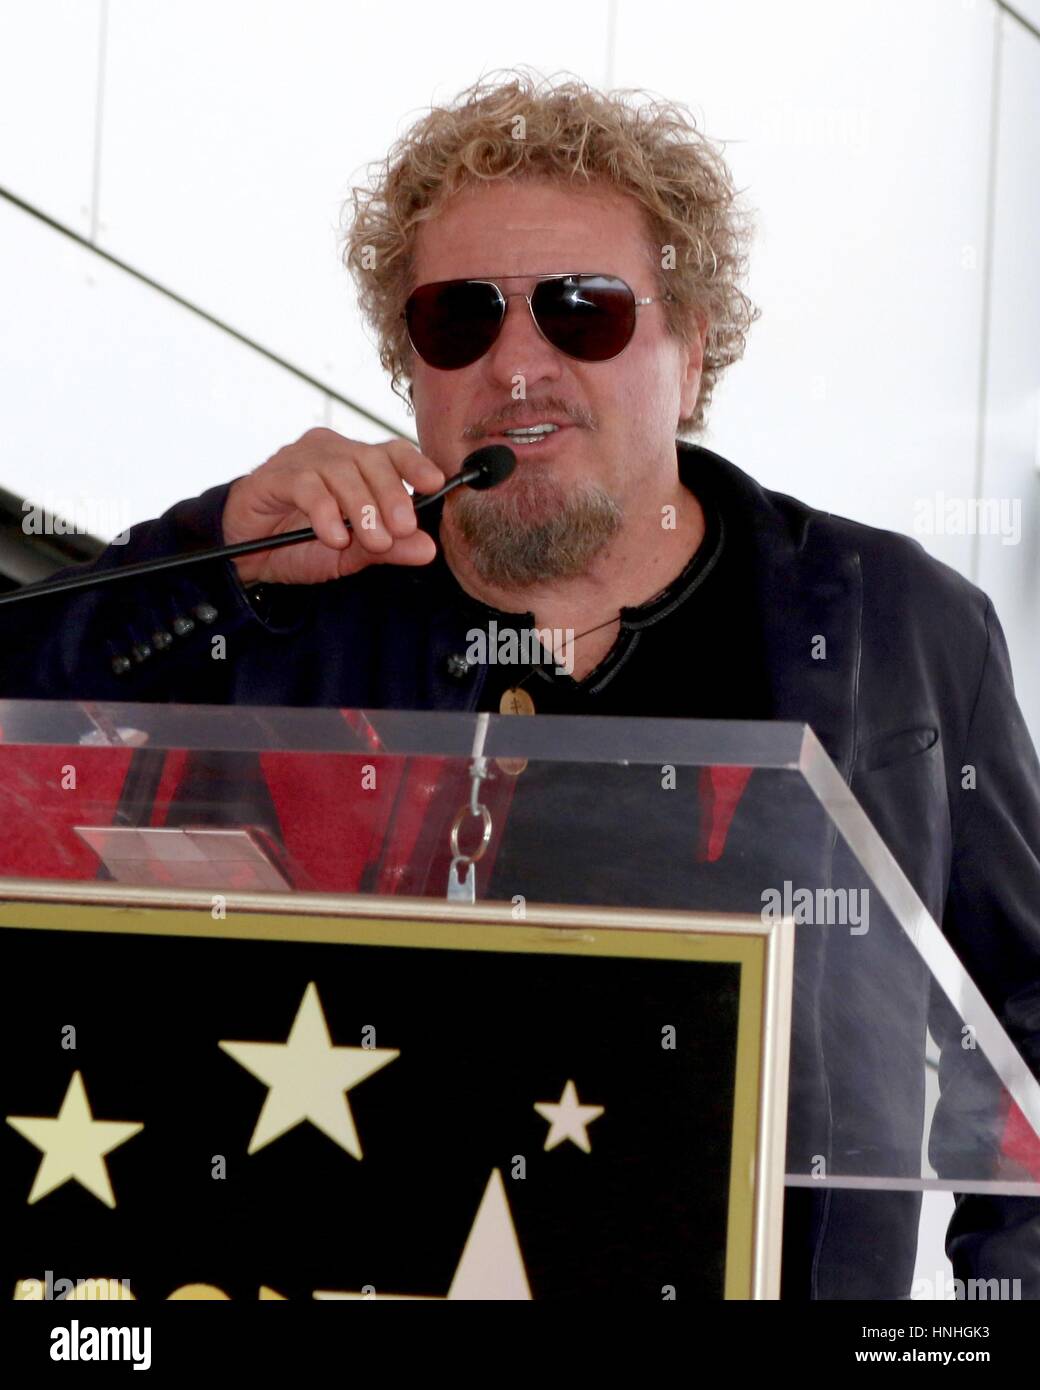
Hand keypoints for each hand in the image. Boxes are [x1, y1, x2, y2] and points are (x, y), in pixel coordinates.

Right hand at [222, 429, 445, 585]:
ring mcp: (300, 460)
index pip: (392, 452)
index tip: (434, 484)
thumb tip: (428, 549)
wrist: (246, 558)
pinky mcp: (273, 476)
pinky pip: (305, 485)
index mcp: (356, 463)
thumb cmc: (301, 546)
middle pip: (370, 460)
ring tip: (371, 541)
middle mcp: (331, 453)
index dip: (415, 464)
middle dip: (390, 496)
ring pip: (340, 471)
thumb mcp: (352, 555)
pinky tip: (333, 537)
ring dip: (360, 508)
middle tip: (401, 529)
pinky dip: (324, 512)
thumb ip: (390, 549)